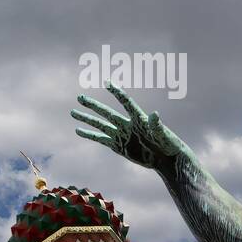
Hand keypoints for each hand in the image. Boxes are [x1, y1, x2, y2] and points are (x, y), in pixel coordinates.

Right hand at [72, 82, 187, 172]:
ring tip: (73, 111)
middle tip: (80, 97)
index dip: (117, 93)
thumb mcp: (163, 134)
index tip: (108, 82)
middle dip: (93, 105)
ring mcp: (121, 135)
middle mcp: (127, 124)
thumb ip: (157, 125)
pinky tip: (78, 130)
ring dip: (86, 119)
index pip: (125, 102)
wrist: (166, 158)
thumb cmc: (168, 144)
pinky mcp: (118, 146)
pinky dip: (89, 135)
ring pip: (100, 125)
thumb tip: (155, 114)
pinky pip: (101, 139)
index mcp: (138, 118)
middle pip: (106, 112)